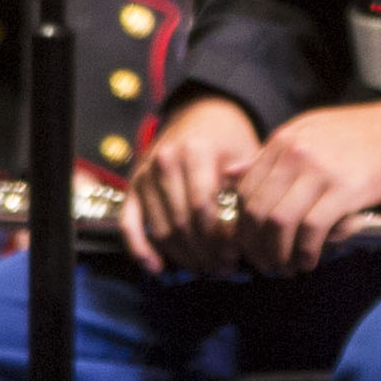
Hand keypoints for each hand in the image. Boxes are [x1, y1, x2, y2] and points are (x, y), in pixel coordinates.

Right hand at [122, 96, 261, 274]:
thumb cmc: (230, 138)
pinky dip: (139, 249)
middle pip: (182, 223)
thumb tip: (251, 230)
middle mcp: (165, 162)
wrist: (203, 112)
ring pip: (160, 229)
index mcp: (195, 151)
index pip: (202, 209)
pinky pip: (128, 224)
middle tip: (224, 269)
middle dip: (205, 253)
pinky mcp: (133, 186)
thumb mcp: (247, 153)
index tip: (237, 257)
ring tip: (206, 268)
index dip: (219, 239)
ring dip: (182, 256)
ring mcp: (145, 174)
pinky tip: (156, 267)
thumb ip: (248, 187)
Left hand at [228, 100, 380, 274]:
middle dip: (257, 247)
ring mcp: (319, 172)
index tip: (252, 246)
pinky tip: (310, 260)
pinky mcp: (344, 189)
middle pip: (258, 211)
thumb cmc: (354, 134)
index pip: (246, 191)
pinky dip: (306, 252)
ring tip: (287, 267)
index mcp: (282, 142)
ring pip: (280, 223)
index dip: (243, 227)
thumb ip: (269, 155)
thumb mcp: (305, 133)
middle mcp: (295, 155)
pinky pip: (312, 228)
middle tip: (267, 265)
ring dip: (279, 254)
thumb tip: (232, 173)